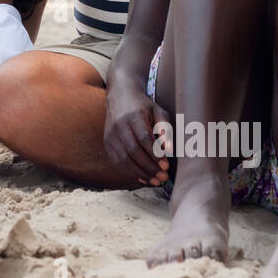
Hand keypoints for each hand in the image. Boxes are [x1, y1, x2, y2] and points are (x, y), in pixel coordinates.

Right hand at [103, 68, 170, 184]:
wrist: (120, 97)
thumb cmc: (143, 106)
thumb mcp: (158, 111)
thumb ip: (165, 129)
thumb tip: (170, 150)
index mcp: (133, 116)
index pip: (143, 138)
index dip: (154, 154)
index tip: (166, 165)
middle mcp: (119, 126)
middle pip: (133, 151)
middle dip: (149, 167)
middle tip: (163, 176)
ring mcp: (110, 135)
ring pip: (124, 160)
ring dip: (141, 173)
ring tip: (156, 180)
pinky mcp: (107, 143)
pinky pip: (117, 162)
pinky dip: (130, 173)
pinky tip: (143, 178)